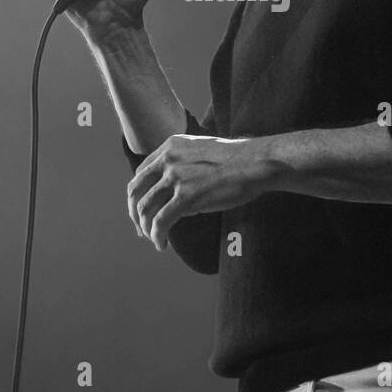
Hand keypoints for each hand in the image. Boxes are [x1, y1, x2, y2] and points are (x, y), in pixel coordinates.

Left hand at [127, 134, 277, 249]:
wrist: (257, 162)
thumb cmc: (239, 160)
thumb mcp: (203, 152)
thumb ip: (184, 166)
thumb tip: (175, 196)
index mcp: (170, 146)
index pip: (141, 173)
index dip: (138, 195)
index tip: (141, 210)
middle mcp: (168, 160)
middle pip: (136, 191)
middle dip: (135, 214)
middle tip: (141, 230)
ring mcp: (176, 177)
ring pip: (145, 209)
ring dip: (146, 229)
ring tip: (154, 240)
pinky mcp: (186, 197)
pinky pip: (160, 221)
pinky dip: (157, 236)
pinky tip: (161, 245)